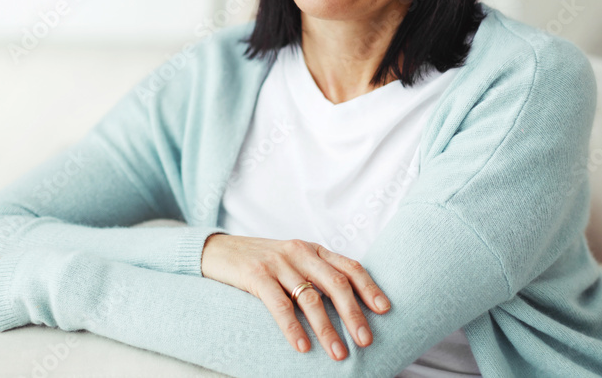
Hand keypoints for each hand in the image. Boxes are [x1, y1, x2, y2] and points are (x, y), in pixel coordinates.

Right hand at [200, 234, 389, 360]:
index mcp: (312, 250)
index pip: (349, 266)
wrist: (216, 250)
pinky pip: (279, 304)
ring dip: (327, 328)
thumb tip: (346, 307)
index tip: (384, 310)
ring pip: (310, 298)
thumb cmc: (260, 262)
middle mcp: (299, 252)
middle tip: (365, 340)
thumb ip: (315, 275)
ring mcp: (277, 262)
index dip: (369, 287)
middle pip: (336, 283)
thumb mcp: (292, 261)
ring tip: (338, 353)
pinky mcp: (255, 275)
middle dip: (353, 313)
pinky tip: (301, 346)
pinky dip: (292, 327)